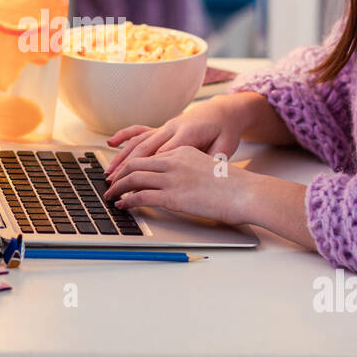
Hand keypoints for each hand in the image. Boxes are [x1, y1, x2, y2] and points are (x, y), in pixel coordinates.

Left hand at [101, 145, 259, 225]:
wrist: (246, 192)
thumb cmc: (233, 185)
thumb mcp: (208, 167)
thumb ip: (190, 170)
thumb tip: (181, 183)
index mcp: (183, 151)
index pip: (149, 155)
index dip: (131, 164)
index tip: (123, 172)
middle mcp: (174, 161)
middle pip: (135, 163)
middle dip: (119, 174)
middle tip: (110, 183)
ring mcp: (172, 178)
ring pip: (133, 178)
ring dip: (118, 188)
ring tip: (111, 195)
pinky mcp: (173, 196)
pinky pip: (140, 196)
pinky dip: (127, 200)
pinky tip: (122, 205)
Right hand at [104, 93, 253, 182]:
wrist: (222, 111)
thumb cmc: (225, 131)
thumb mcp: (226, 146)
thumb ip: (214, 159)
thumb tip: (205, 172)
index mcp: (189, 133)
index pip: (165, 153)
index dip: (150, 170)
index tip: (137, 186)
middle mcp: (173, 128)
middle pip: (146, 148)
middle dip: (128, 166)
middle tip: (114, 183)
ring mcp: (165, 127)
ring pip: (139, 141)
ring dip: (123, 157)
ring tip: (109, 172)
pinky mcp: (162, 128)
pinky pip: (140, 130)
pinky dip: (125, 136)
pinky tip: (111, 142)